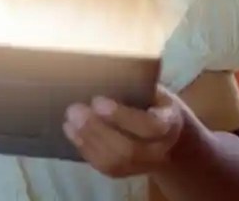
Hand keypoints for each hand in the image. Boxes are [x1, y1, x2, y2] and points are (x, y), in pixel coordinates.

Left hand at [63, 85, 188, 177]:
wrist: (166, 134)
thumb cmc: (151, 102)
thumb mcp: (151, 88)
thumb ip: (133, 83)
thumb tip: (98, 66)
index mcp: (169, 123)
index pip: (150, 126)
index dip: (121, 116)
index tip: (96, 100)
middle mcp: (160, 150)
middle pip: (129, 149)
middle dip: (97, 129)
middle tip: (74, 110)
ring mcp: (144, 165)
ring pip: (115, 162)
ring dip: (87, 140)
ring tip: (69, 120)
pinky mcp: (126, 172)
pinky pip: (105, 167)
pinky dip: (85, 149)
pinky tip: (71, 132)